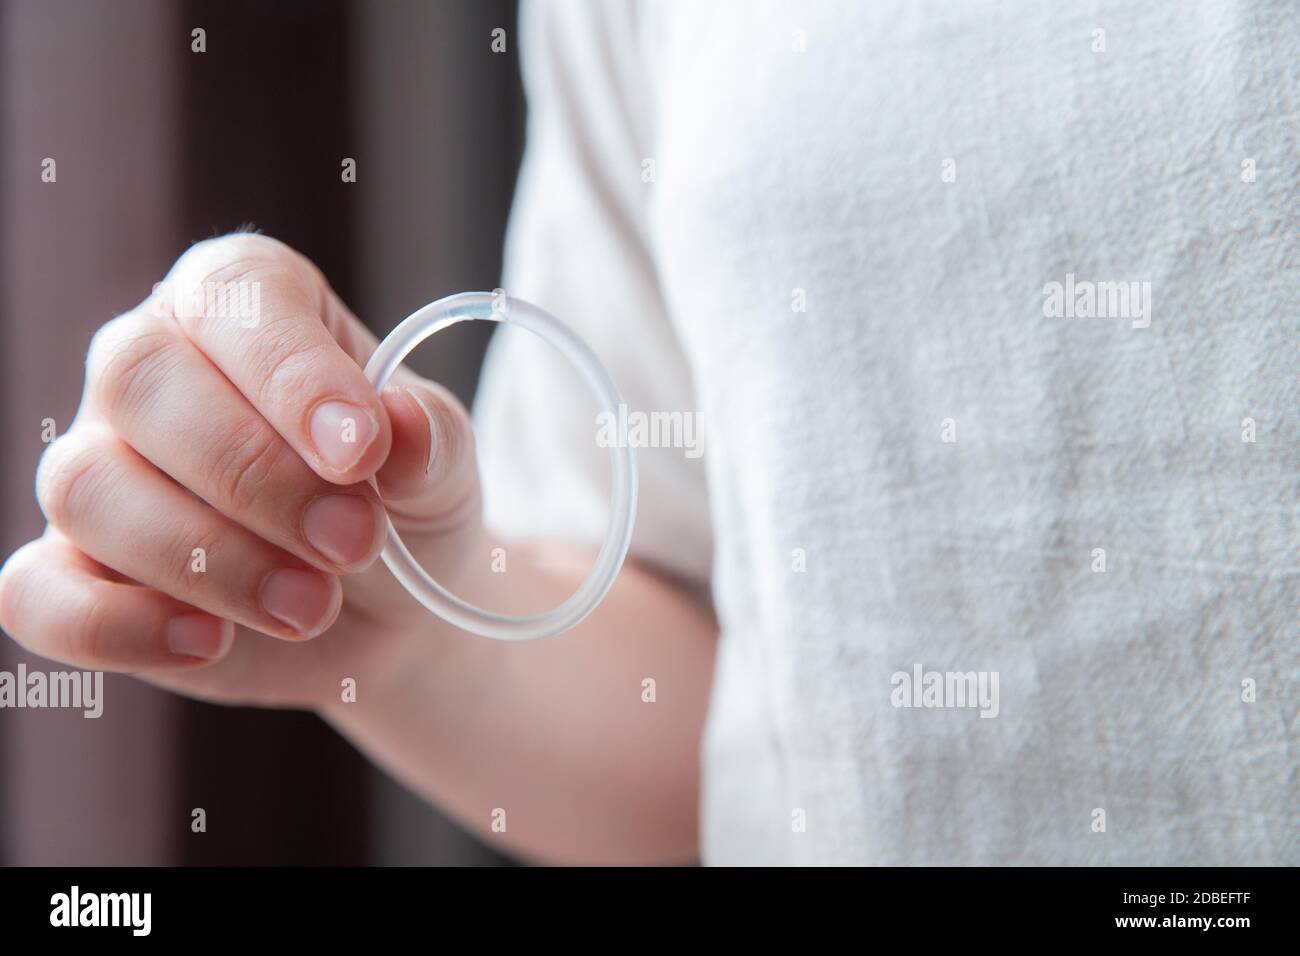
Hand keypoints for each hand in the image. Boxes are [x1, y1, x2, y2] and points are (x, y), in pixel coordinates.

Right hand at [0, 234, 482, 708]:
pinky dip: (115, 626)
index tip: (361, 451)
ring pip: (87, 490)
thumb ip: (427, 439)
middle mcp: (148, 368)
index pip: (234, 300)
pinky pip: (37, 594)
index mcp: (241, 305)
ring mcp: (98, 469)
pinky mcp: (75, 573)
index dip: (293, 374)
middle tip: (355, 542)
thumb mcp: (442, 464)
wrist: (390, 604)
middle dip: (257, 477)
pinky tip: (209, 643)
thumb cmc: (405, 500)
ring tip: (314, 606)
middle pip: (141, 384)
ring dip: (207, 559)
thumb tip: (397, 424)